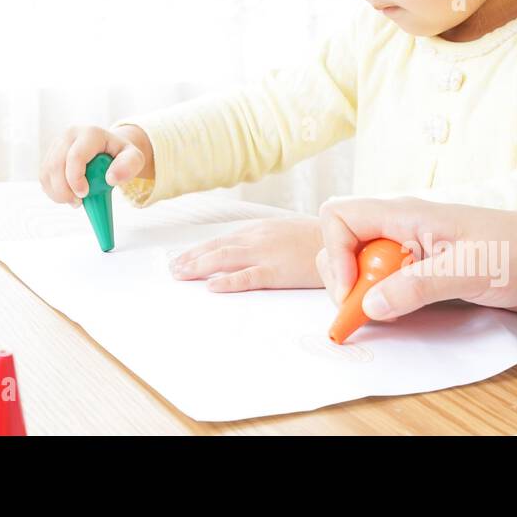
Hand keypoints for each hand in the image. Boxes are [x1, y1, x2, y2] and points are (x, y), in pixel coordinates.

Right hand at [38, 124, 151, 206]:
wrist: (108, 149)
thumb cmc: (120, 154)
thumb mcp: (134, 158)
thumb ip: (129, 166)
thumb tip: (112, 178)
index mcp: (90, 133)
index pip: (75, 156)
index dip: (75, 179)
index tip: (84, 195)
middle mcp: (70, 135)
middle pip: (56, 165)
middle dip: (63, 190)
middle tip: (77, 203)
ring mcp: (57, 144)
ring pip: (46, 172)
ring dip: (57, 193)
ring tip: (73, 200)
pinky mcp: (50, 155)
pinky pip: (44, 176)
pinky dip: (52, 191)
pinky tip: (66, 195)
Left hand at [169, 215, 323, 291]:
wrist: (343, 241)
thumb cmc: (315, 240)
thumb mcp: (284, 233)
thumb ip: (263, 240)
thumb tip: (244, 251)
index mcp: (258, 229)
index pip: (220, 240)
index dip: (198, 250)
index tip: (180, 258)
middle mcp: (257, 238)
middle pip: (216, 248)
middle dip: (191, 258)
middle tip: (172, 270)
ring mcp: (266, 253)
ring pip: (224, 259)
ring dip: (199, 267)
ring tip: (180, 275)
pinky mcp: (277, 271)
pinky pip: (248, 276)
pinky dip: (228, 281)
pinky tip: (212, 287)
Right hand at [315, 195, 516, 319]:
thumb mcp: (470, 270)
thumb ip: (415, 286)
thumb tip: (368, 304)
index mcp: (408, 214)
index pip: (340, 218)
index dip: (336, 254)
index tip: (352, 291)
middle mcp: (405, 227)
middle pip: (344, 242)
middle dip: (343, 277)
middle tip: (362, 310)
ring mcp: (416, 247)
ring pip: (365, 263)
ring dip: (363, 291)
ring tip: (383, 313)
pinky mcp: (430, 268)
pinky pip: (389, 279)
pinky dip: (384, 298)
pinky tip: (399, 313)